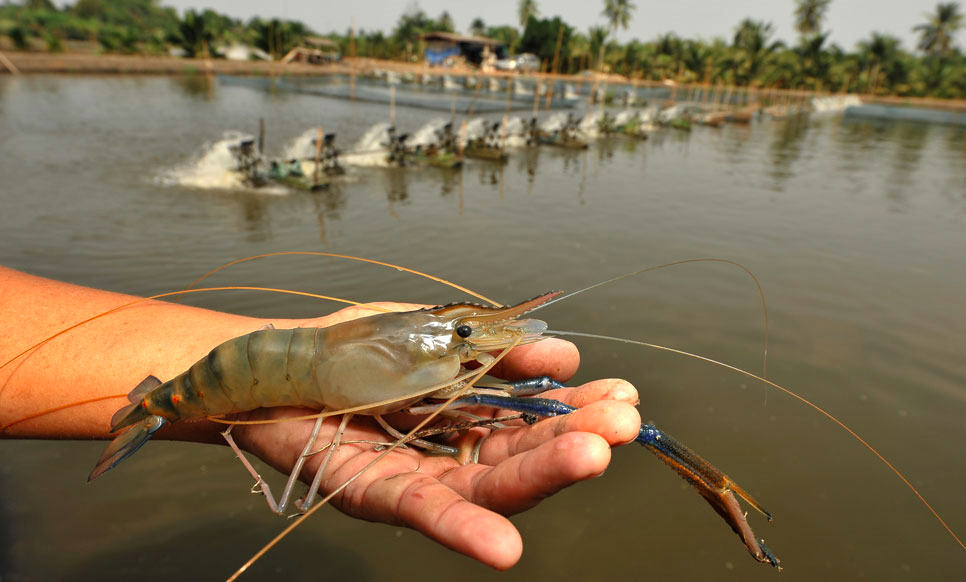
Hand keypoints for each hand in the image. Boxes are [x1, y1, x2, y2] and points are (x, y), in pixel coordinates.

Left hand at [228, 303, 641, 569]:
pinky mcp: (375, 494)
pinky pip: (422, 514)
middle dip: (573, 440)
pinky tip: (506, 548)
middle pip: (520, 456)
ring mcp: (417, 477)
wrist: (272, 359)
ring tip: (592, 458)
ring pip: (485, 486)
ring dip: (539, 477)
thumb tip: (564, 355)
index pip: (535, 421)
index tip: (623, 397)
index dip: (577, 410)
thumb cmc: (351, 346)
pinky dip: (463, 530)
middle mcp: (451, 452)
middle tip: (624, 425)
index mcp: (471, 415)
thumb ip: (494, 349)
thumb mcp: (434, 332)